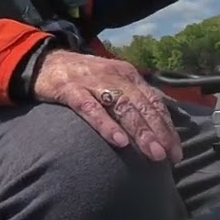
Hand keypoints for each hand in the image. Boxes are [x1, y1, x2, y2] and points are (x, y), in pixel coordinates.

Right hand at [32, 51, 182, 163]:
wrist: (43, 62)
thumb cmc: (81, 78)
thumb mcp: (110, 81)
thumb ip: (131, 96)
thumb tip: (159, 123)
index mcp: (127, 74)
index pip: (153, 101)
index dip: (167, 126)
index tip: (176, 151)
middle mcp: (113, 75)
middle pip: (141, 105)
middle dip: (159, 132)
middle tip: (169, 156)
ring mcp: (91, 82)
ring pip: (122, 107)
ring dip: (140, 131)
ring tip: (152, 153)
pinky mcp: (69, 89)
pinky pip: (90, 108)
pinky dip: (106, 125)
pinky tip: (118, 141)